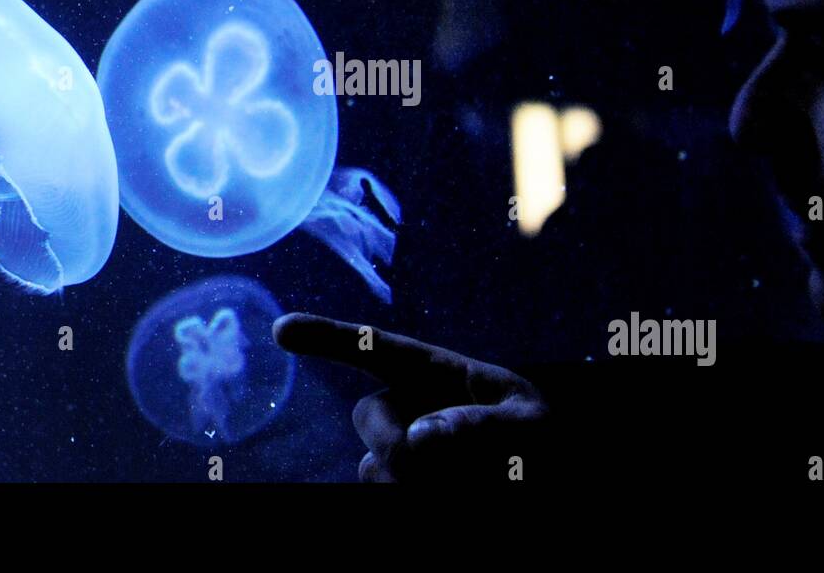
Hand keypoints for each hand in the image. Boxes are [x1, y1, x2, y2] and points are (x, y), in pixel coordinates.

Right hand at [273, 313, 549, 482]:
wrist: (538, 471)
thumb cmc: (542, 440)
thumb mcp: (532, 424)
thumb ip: (483, 425)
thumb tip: (420, 436)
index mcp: (438, 373)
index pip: (377, 348)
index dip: (328, 336)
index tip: (282, 330)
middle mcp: (409, 406)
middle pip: (369, 415)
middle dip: (394, 440)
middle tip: (442, 461)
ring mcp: (401, 449)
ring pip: (375, 466)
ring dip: (413, 477)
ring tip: (471, 480)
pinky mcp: (399, 483)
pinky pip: (381, 488)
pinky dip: (409, 494)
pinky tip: (447, 494)